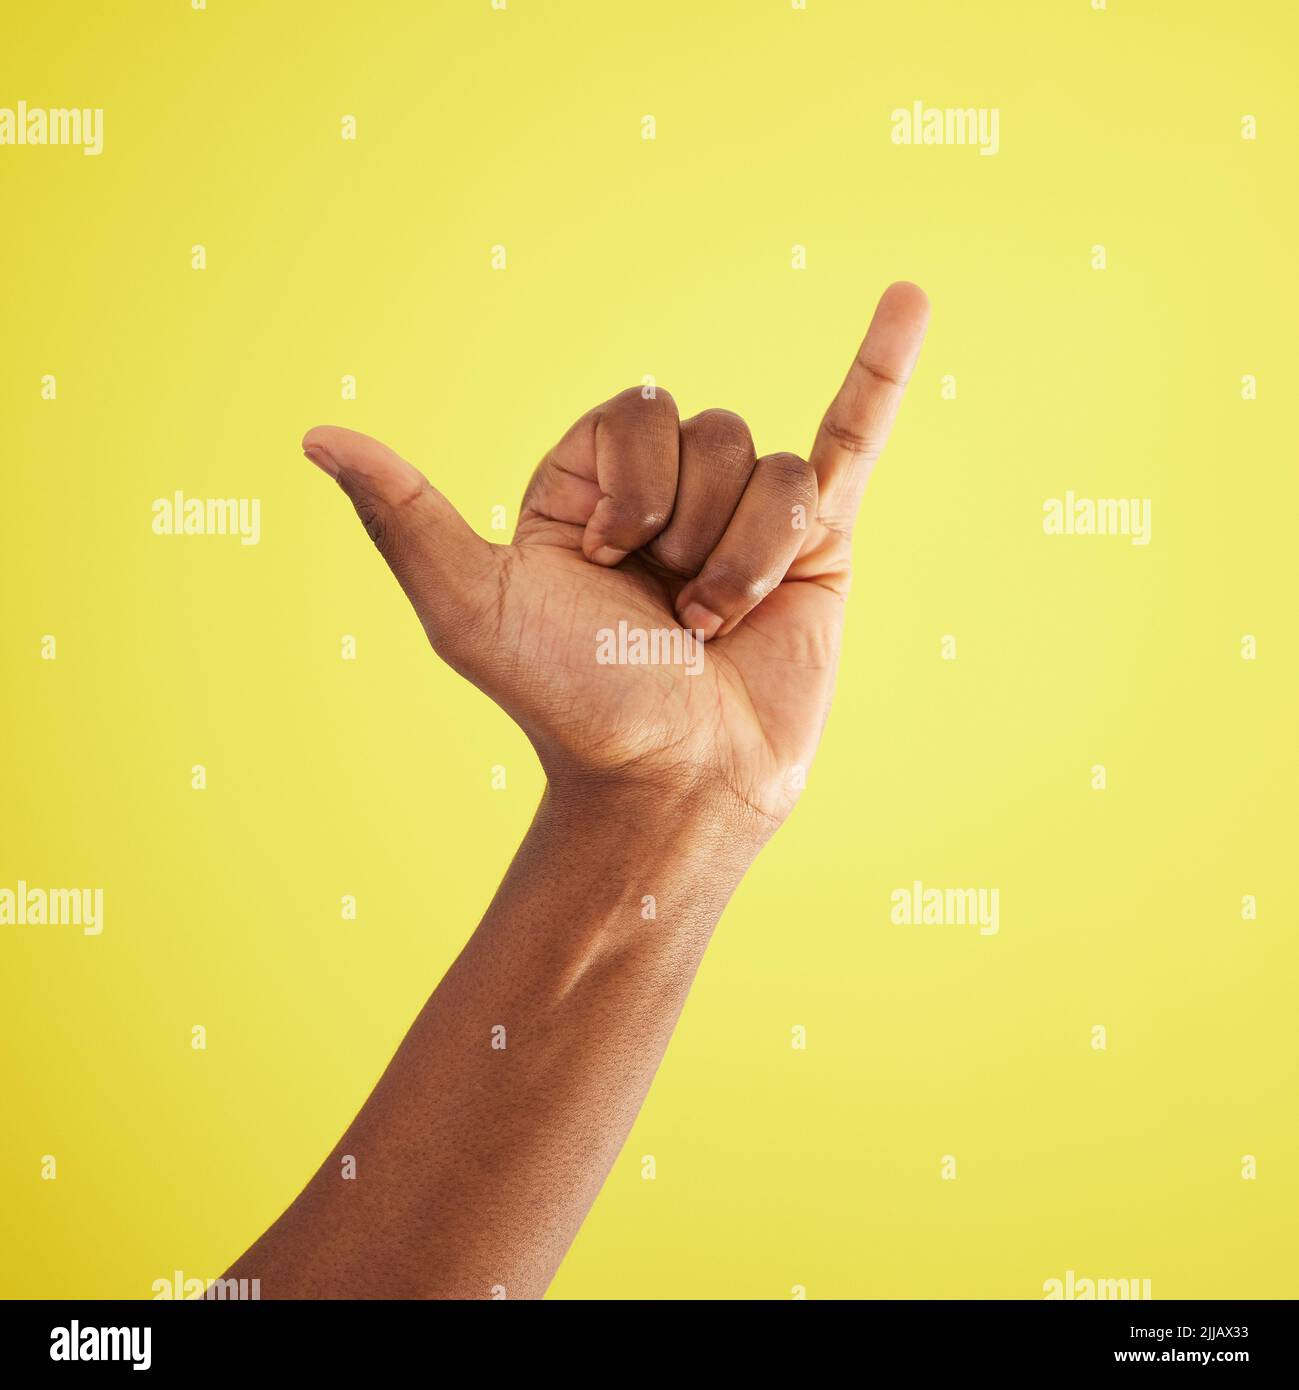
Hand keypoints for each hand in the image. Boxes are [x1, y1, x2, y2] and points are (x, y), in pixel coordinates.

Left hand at [302, 282, 928, 830]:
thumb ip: (407, 517)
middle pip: (712, 432)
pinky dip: (884, 370)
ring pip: (775, 469)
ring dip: (748, 556)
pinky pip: (854, 439)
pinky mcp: (818, 546)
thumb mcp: (473, 608)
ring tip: (720, 627)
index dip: (631, 482)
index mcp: (594, 487)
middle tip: (670, 612)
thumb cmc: (572, 704)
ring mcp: (748, 516)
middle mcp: (673, 493)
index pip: (634, 410)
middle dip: (693, 527)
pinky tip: (911, 298)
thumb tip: (316, 435)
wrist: (671, 783)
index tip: (609, 560)